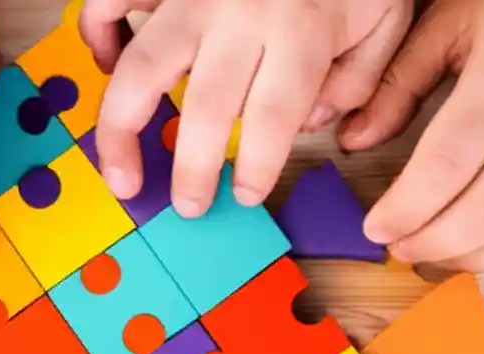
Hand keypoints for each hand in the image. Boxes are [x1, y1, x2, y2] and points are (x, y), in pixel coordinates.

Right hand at [81, 0, 411, 215]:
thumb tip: (314, 123)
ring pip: (141, 69)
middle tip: (188, 204)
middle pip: (204, 106)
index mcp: (301, 28)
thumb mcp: (384, 15)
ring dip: (122, 130)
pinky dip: (98, 36)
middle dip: (190, 169)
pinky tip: (109, 67)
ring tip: (120, 172)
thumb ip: (361, 76)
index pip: (273, 115)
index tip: (244, 193)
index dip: (254, 166)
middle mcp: (241, 14)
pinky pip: (110, 4)